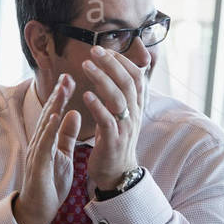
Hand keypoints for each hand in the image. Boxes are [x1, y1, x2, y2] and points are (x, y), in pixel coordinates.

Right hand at [13, 74, 80, 223]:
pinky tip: (57, 116)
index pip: (55, 114)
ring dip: (54, 106)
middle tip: (68, 75)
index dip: (62, 96)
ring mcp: (37, 153)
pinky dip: (50, 129)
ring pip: (46, 125)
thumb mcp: (63, 156)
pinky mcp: (38, 165)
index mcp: (47, 141)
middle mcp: (39, 143)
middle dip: (58, 95)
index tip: (71, 78)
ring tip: (63, 89)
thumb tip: (74, 113)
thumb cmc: (49, 184)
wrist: (37, 211)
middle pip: (49, 114)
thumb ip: (67, 135)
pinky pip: (45, 144)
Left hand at [81, 46, 146, 192]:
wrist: (117, 173)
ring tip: (86, 66)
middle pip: (128, 83)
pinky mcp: (113, 141)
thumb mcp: (123, 114)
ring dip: (102, 79)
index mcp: (137, 106)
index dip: (122, 61)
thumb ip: (121, 93)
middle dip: (111, 64)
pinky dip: (97, 106)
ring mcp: (125, 128)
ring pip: (118, 98)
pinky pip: (107, 120)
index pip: (136, 77)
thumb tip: (119, 69)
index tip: (105, 50)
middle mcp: (134, 114)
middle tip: (94, 50)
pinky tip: (86, 94)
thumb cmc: (115, 140)